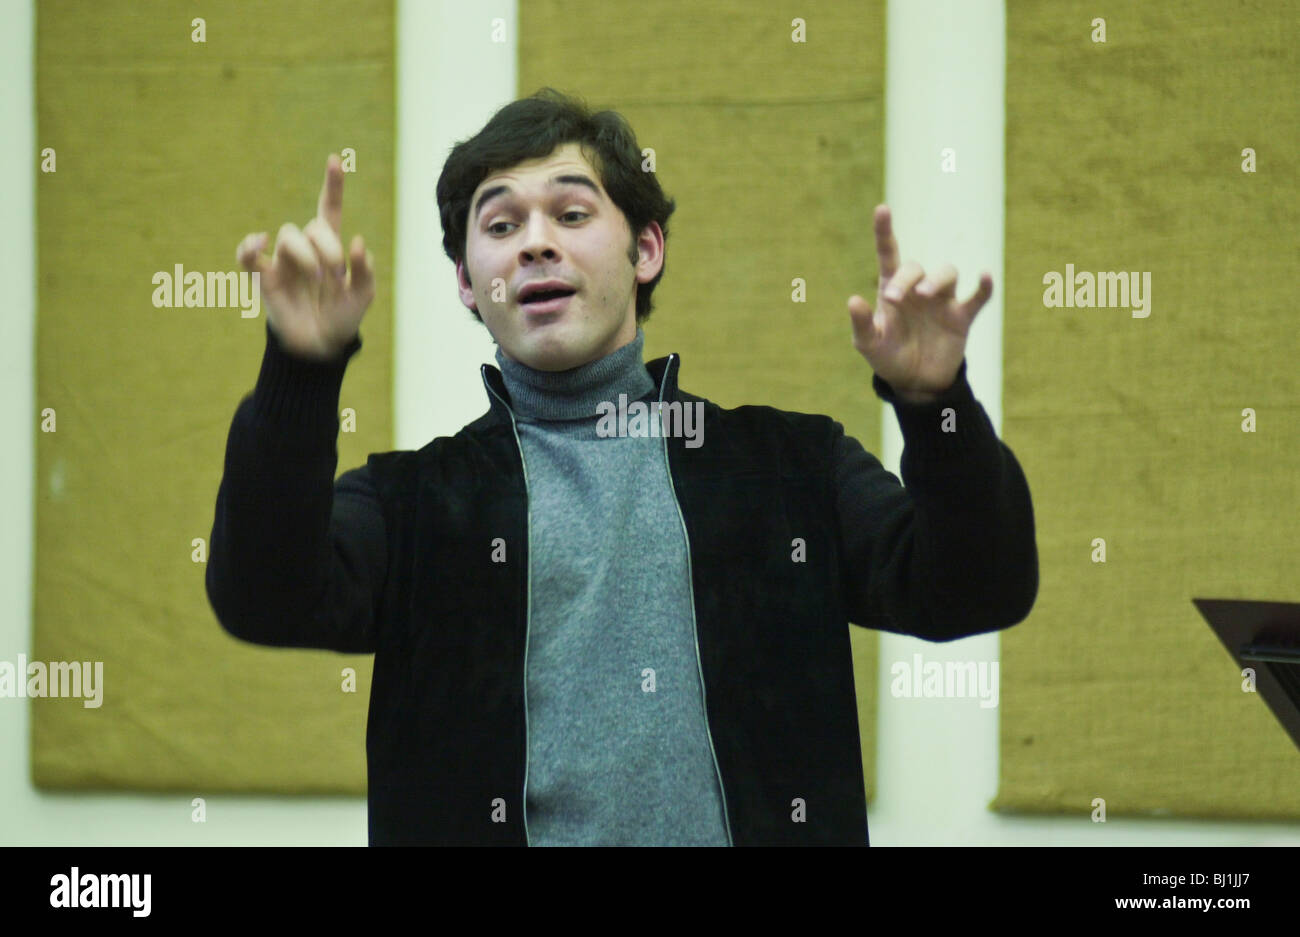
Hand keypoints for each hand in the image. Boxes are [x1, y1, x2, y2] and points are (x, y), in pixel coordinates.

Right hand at [236, 154, 374, 359]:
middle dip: (328, 248)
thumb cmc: (343, 318)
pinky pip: (247, 255)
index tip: (335, 159)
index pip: (328, 209)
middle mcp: (306, 249)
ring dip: (306, 255)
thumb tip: (356, 241)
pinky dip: (249, 246)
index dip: (332, 185)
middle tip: (336, 275)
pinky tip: (259, 244)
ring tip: (317, 280)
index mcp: (330, 247)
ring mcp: (283, 261)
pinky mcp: (264, 278)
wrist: (320, 346)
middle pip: (312, 227)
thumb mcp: (363, 296)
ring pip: (288, 236)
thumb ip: (364, 270)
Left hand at [847, 204, 991, 402]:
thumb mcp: (868, 344)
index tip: (881, 209)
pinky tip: (985, 276)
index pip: (888, 254)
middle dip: (906, 279)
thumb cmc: (888, 357)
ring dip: (936, 280)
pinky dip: (983, 287)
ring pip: (946, 273)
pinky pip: (977, 297)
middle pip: (916, 267)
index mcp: (892, 290)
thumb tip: (853, 300)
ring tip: (924, 295)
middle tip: (896, 298)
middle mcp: (917, 289)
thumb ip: (861, 324)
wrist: (915, 383)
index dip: (884, 231)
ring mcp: (941, 301)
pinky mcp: (961, 317)